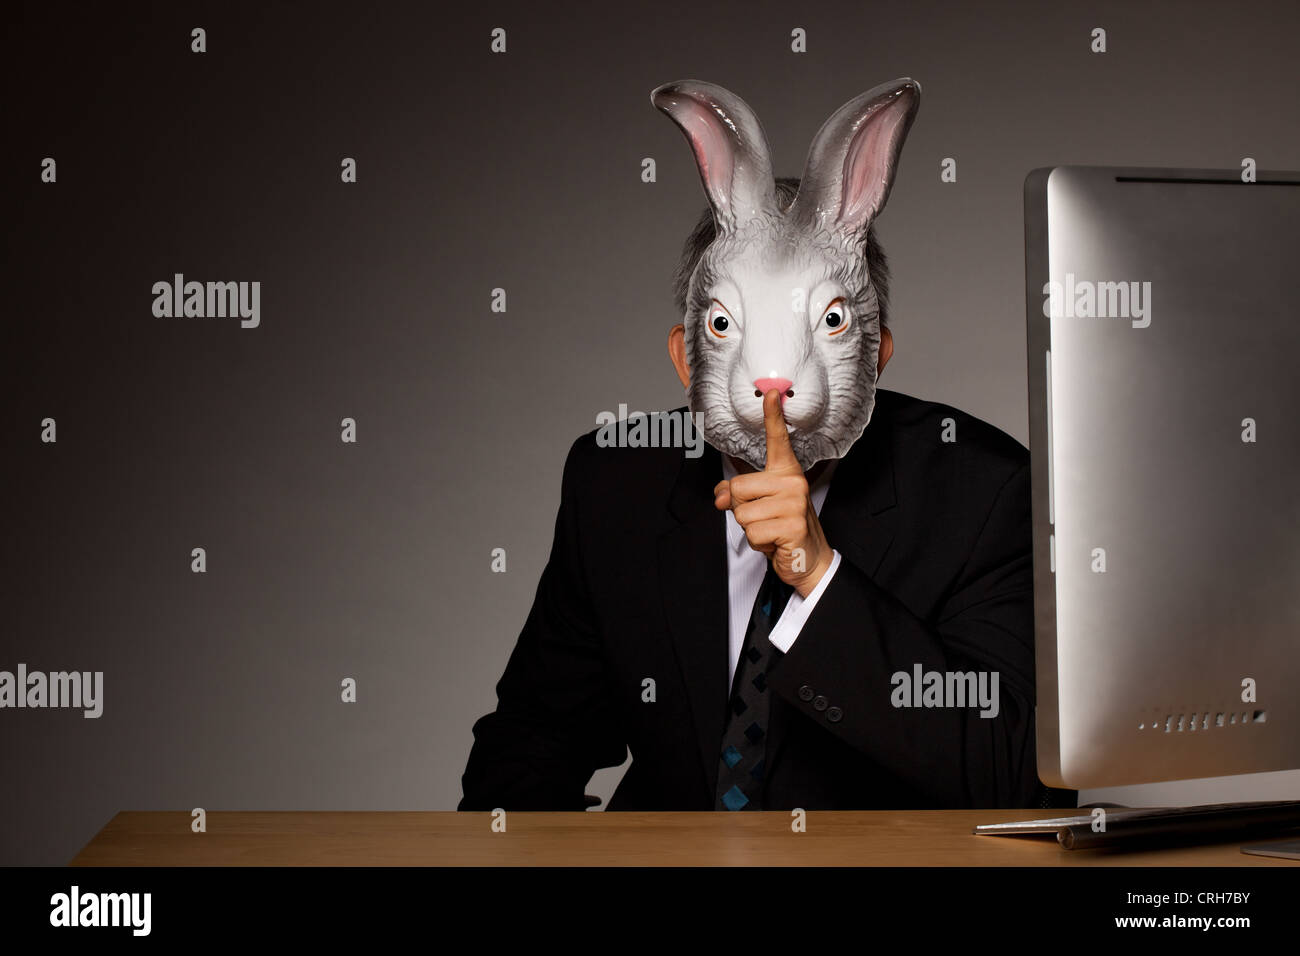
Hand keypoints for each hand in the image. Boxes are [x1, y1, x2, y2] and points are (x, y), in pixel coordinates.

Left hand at [713, 389, 832, 596]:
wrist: (807, 558)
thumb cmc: (782, 527)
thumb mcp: (757, 506)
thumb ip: (735, 495)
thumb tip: (720, 496)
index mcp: (785, 472)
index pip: (777, 440)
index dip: (773, 416)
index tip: (771, 392)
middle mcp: (792, 482)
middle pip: (738, 488)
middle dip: (742, 509)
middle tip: (765, 518)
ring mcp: (795, 502)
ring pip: (742, 512)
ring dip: (750, 529)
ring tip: (771, 530)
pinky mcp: (792, 525)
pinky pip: (752, 532)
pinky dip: (758, 543)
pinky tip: (776, 542)